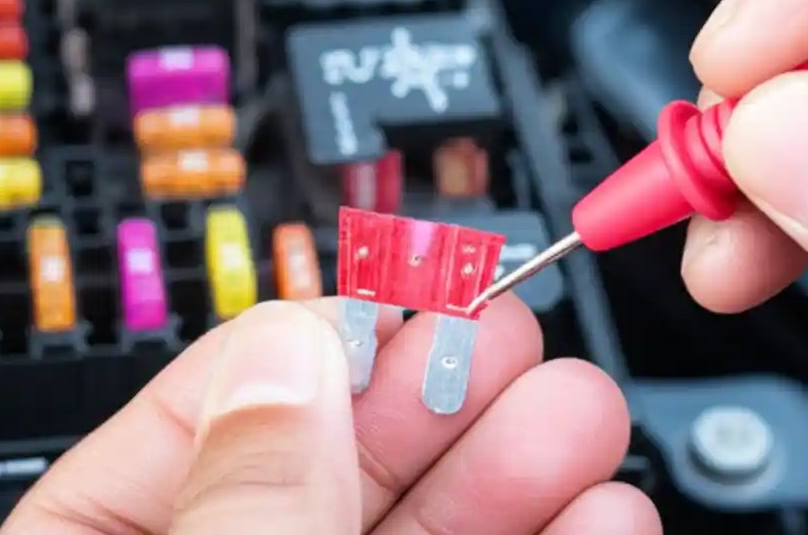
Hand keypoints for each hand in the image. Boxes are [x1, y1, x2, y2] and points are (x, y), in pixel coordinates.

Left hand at [0, 296, 658, 533]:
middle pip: (338, 474)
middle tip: (514, 333)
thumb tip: (286, 359)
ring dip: (517, 472)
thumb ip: (236, 509)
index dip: (317, 347)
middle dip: (442, 396)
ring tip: (580, 415)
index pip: (203, 421)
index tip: (409, 295)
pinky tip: (604, 521)